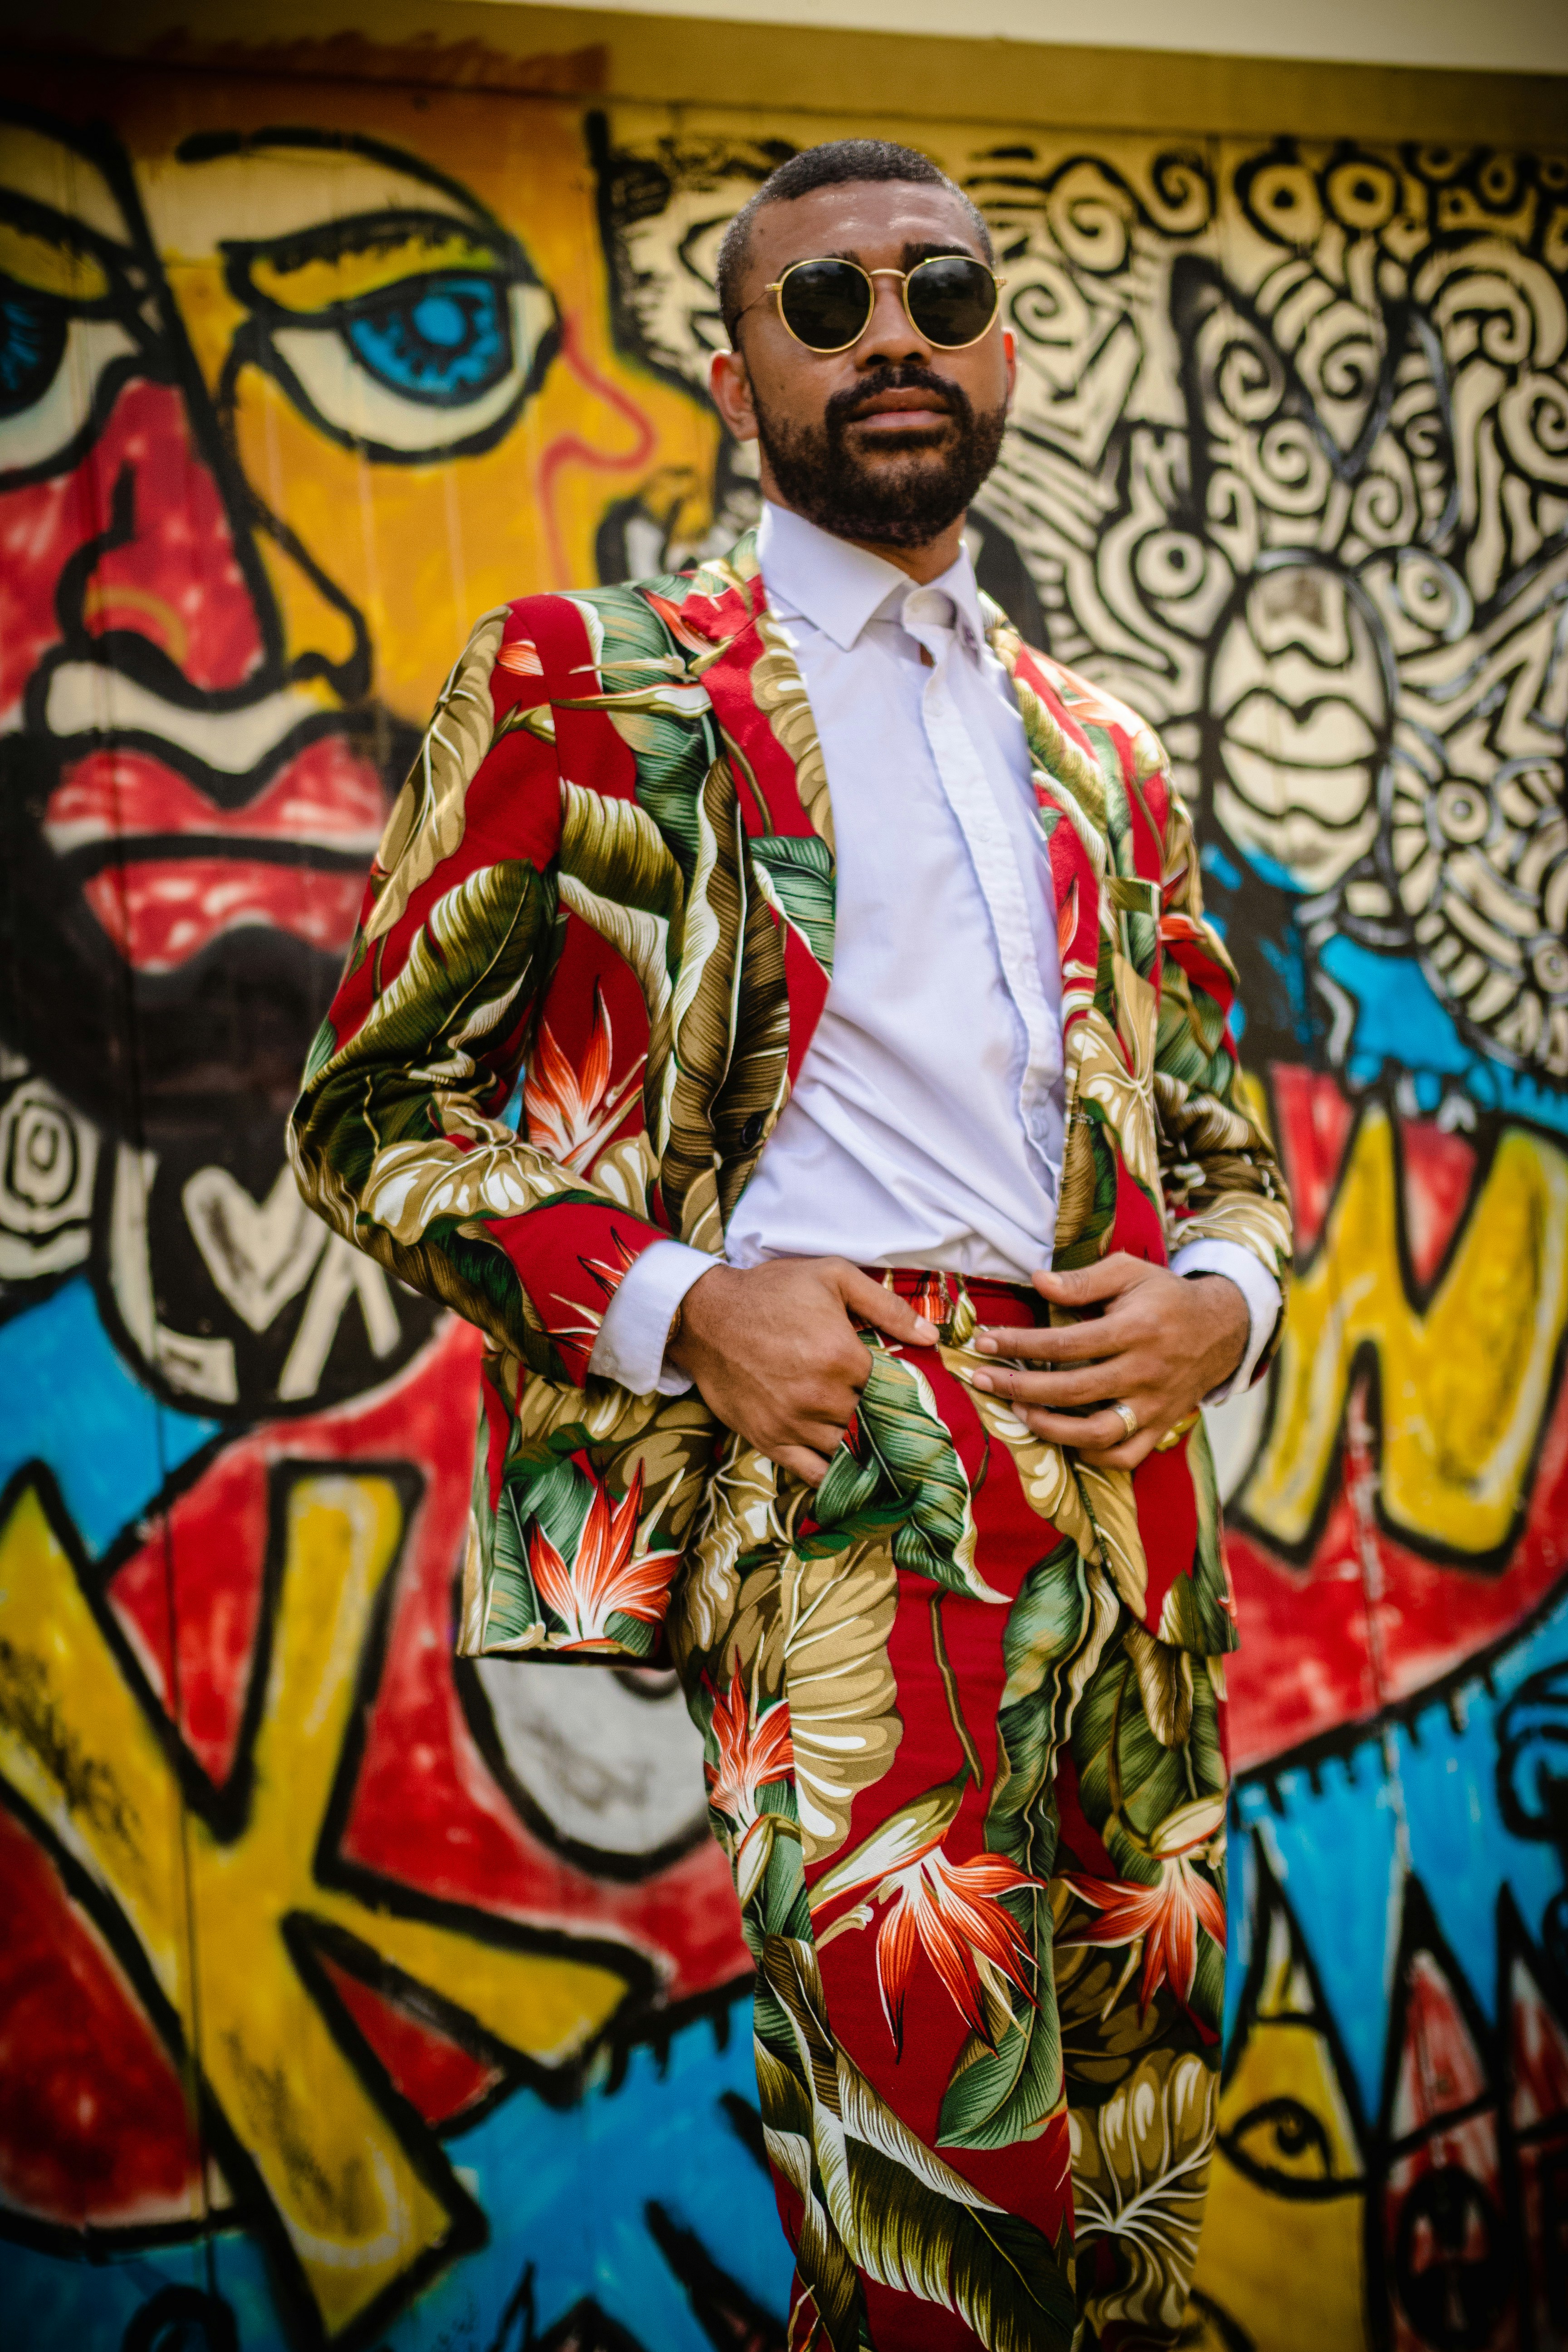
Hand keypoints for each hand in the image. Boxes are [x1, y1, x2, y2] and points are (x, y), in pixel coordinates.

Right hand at [668, 1257, 936, 1487]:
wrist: (705, 1315)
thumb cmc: (771, 1291)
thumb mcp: (833, 1277)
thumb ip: (886, 1306)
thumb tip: (931, 1337)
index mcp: (843, 1358)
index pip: (894, 1389)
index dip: (902, 1389)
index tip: (904, 1389)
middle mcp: (820, 1397)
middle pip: (872, 1422)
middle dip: (882, 1416)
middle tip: (889, 1414)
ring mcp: (793, 1424)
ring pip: (848, 1451)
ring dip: (861, 1445)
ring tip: (871, 1438)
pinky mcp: (769, 1440)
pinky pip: (813, 1474)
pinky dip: (834, 1475)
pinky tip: (846, 1467)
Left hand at [968, 1254, 1248, 1470]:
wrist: (1223, 1328)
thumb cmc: (1164, 1296)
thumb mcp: (1130, 1272)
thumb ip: (1083, 1280)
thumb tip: (1038, 1281)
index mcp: (1136, 1328)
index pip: (1067, 1342)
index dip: (1020, 1344)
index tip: (984, 1342)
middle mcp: (1146, 1371)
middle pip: (1073, 1390)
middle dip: (1019, 1386)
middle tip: (981, 1378)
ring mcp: (1154, 1405)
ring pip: (1097, 1433)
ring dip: (1049, 1427)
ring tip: (1017, 1410)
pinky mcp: (1161, 1426)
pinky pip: (1125, 1455)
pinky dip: (1091, 1456)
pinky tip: (1062, 1440)